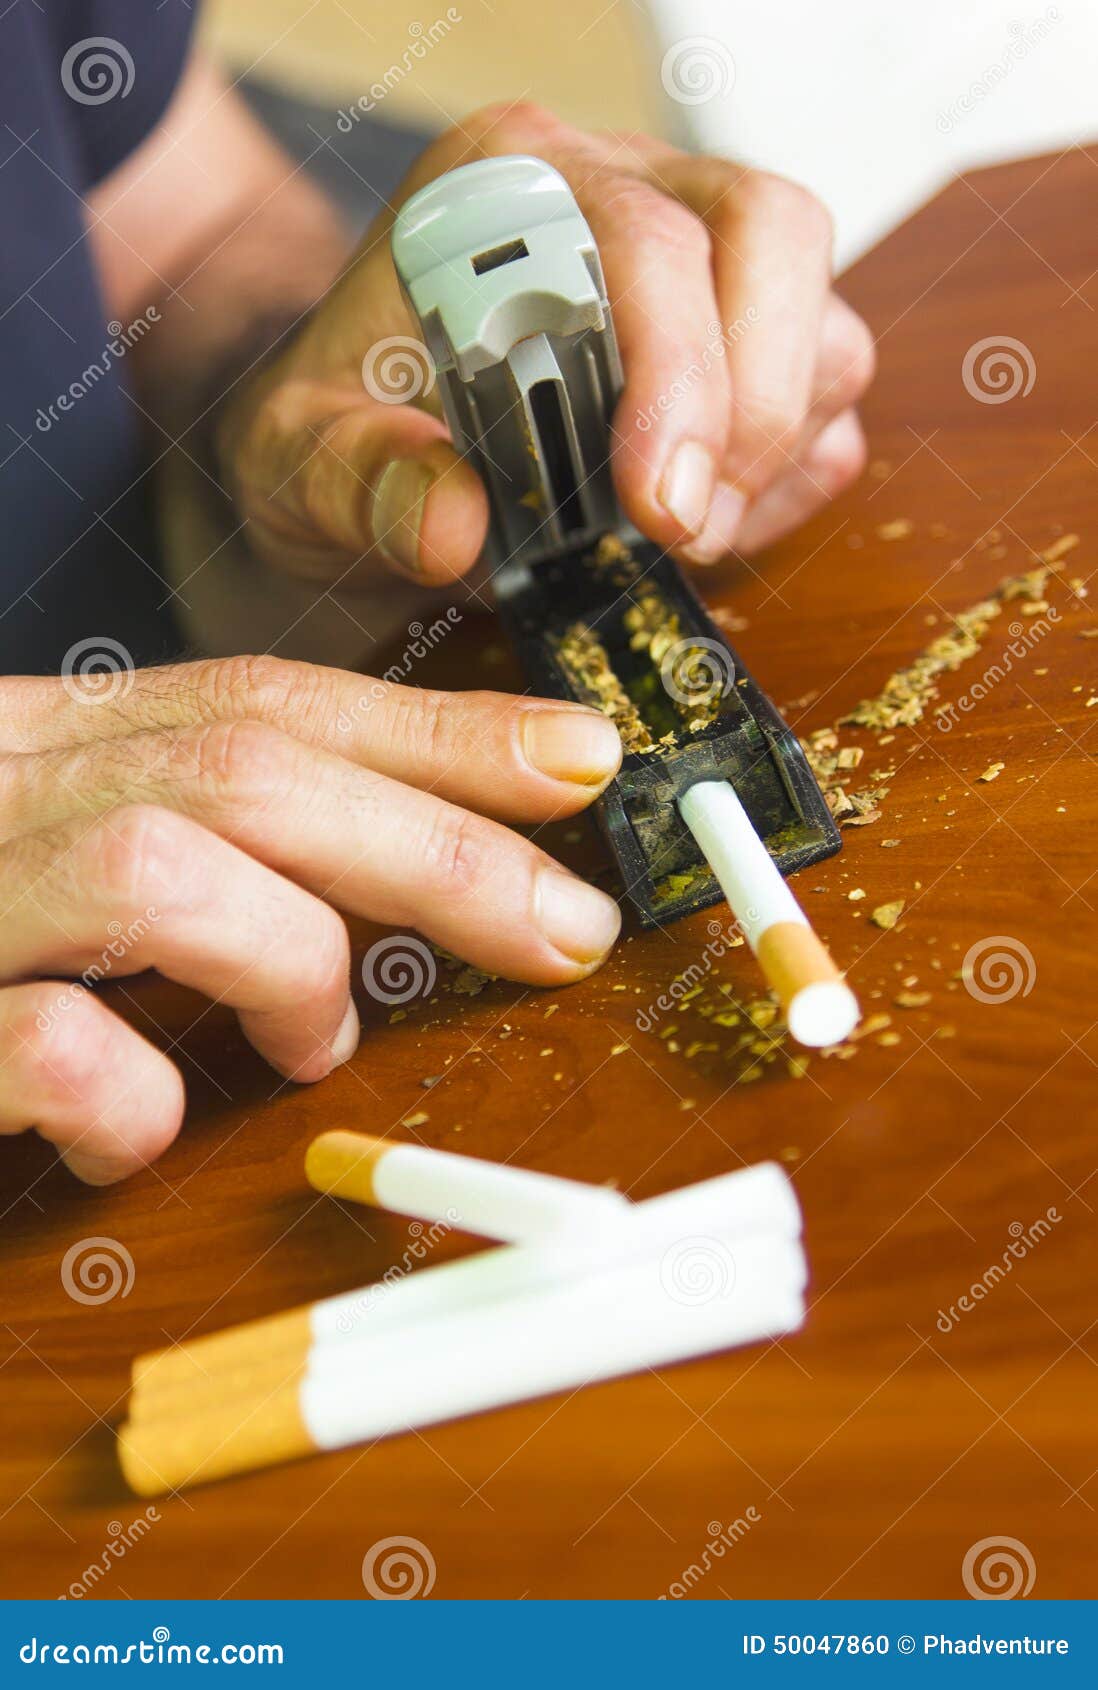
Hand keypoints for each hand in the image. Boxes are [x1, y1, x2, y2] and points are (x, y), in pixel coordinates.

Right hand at [0, 657, 621, 1184]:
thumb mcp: (48, 855)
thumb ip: (192, 845)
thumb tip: (388, 877)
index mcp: (40, 745)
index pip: (263, 704)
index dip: (439, 733)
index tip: (579, 760)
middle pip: (250, 775)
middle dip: (440, 850)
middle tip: (565, 927)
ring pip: (158, 873)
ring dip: (291, 959)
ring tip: (316, 1041)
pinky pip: (54, 1047)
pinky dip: (135, 1094)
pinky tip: (145, 1127)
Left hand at [217, 104, 874, 586]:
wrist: (349, 432)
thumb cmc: (337, 422)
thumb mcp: (304, 459)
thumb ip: (363, 482)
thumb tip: (454, 523)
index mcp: (510, 186)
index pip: (644, 233)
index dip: (677, 371)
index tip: (656, 504)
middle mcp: (621, 192)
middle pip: (771, 233)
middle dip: (757, 400)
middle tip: (686, 526)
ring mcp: (697, 263)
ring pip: (821, 314)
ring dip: (777, 445)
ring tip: (683, 535)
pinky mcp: (740, 343)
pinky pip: (826, 396)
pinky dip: (790, 475)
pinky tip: (705, 523)